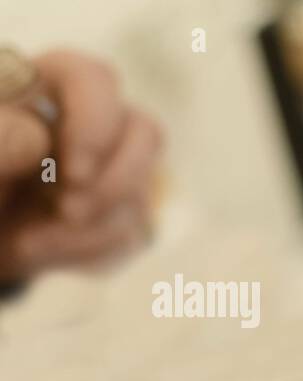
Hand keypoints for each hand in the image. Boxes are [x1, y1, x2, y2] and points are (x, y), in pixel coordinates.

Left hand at [0, 50, 162, 280]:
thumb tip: (36, 138)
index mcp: (47, 87)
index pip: (96, 81)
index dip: (96, 124)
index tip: (74, 174)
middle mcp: (90, 124)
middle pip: (144, 133)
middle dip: (114, 182)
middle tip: (67, 211)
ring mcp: (112, 170)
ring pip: (141, 191)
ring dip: (92, 224)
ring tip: (31, 239)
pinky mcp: (121, 214)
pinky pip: (131, 234)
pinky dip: (84, 250)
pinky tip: (38, 249)